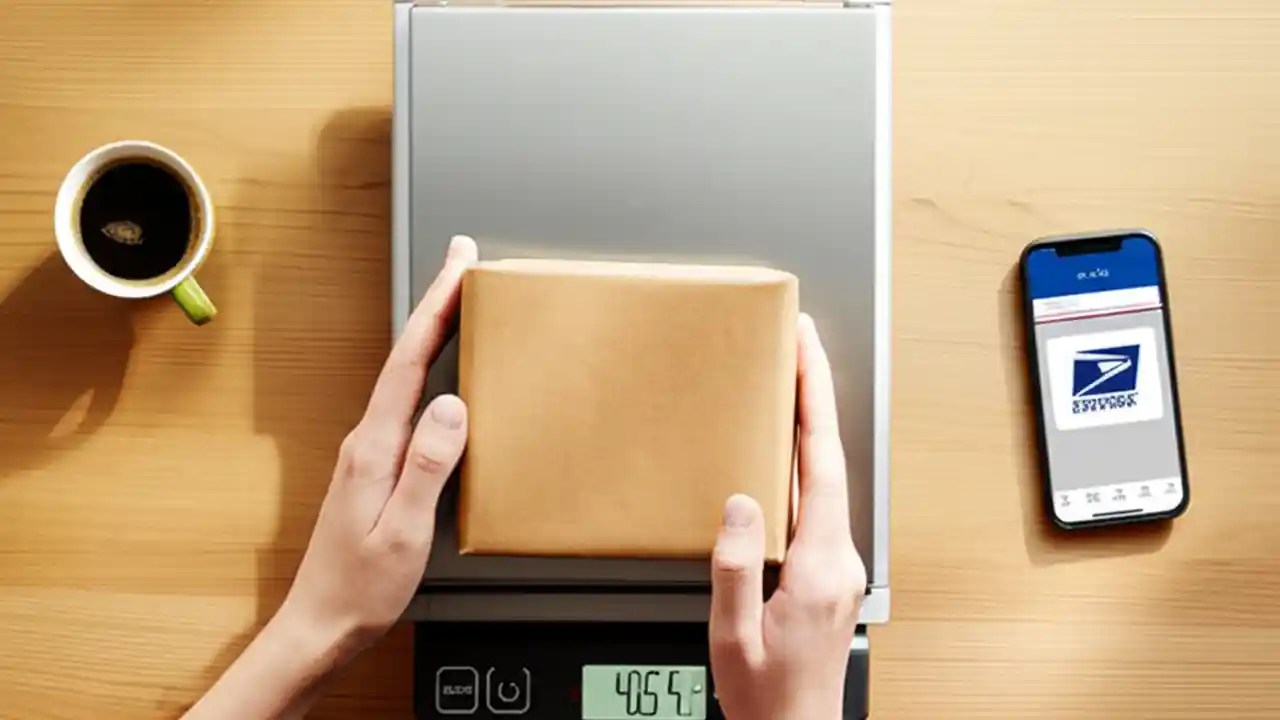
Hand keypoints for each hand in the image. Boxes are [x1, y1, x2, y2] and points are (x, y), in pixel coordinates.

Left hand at [184, 236, 477, 719]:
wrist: (318, 626)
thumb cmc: (360, 589)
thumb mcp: (403, 532)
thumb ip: (428, 466)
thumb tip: (452, 406)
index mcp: (374, 448)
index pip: (408, 361)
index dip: (436, 307)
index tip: (458, 267)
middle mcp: (366, 441)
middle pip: (405, 357)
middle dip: (436, 306)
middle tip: (463, 264)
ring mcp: (367, 453)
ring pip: (406, 378)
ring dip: (432, 336)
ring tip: (460, 306)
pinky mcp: (374, 468)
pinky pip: (407, 406)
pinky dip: (429, 375)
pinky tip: (444, 378)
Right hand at [709, 314, 866, 719]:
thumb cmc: (768, 696)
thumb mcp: (733, 636)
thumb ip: (735, 568)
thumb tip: (743, 503)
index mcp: (820, 567)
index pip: (823, 465)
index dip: (815, 401)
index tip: (805, 352)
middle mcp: (840, 559)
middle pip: (830, 460)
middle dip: (815, 395)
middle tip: (797, 343)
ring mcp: (839, 564)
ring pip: (825, 478)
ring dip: (810, 426)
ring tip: (789, 380)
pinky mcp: (829, 571)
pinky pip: (817, 501)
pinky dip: (803, 461)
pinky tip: (785, 449)